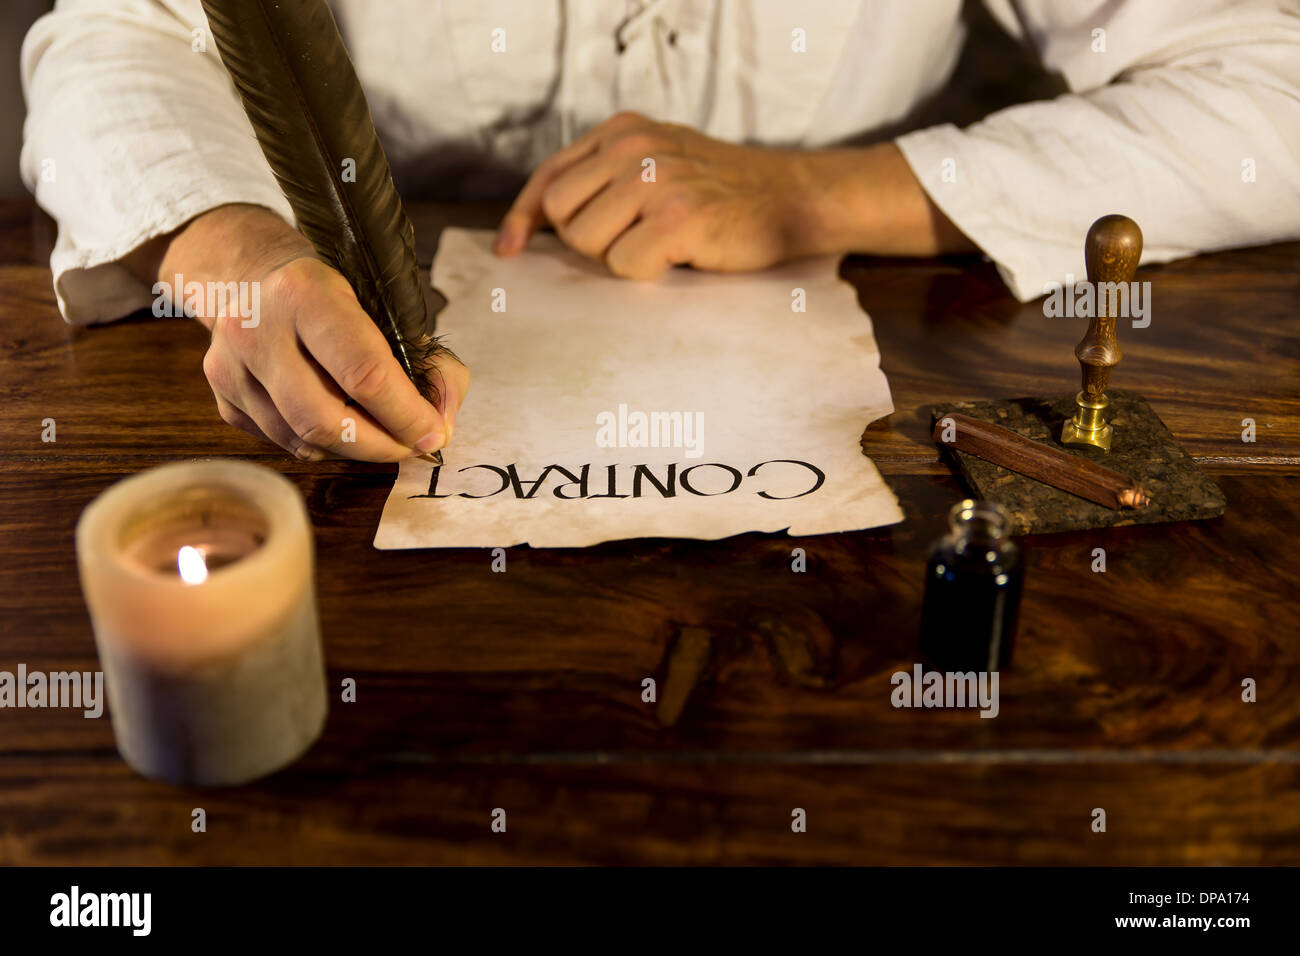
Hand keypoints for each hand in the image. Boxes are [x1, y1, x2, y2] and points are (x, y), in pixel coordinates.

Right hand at [129, 204, 468, 461]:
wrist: (253, 277)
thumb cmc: (333, 297)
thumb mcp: (389, 307)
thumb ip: (433, 365)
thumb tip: (439, 427)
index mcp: (304, 293)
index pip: (363, 374)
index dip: (405, 415)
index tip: (432, 433)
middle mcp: (255, 328)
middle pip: (326, 419)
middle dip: (380, 445)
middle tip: (409, 447)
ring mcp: (229, 365)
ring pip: (302, 439)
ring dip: (353, 449)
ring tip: (381, 437)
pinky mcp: (222, 393)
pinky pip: (282, 441)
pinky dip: (321, 444)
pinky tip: (339, 426)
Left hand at [494, 115, 976, 274]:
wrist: (793, 198)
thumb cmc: (723, 193)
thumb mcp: (660, 162)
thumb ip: (607, 179)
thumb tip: (540, 227)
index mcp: (623, 130)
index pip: (550, 176)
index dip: (524, 218)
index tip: (510, 250)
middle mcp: (634, 146)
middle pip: (561, 214)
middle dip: (586, 241)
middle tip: (633, 241)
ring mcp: (656, 180)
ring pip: (587, 242)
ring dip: (619, 257)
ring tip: (662, 245)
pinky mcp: (678, 218)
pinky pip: (625, 265)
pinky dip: (648, 273)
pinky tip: (681, 256)